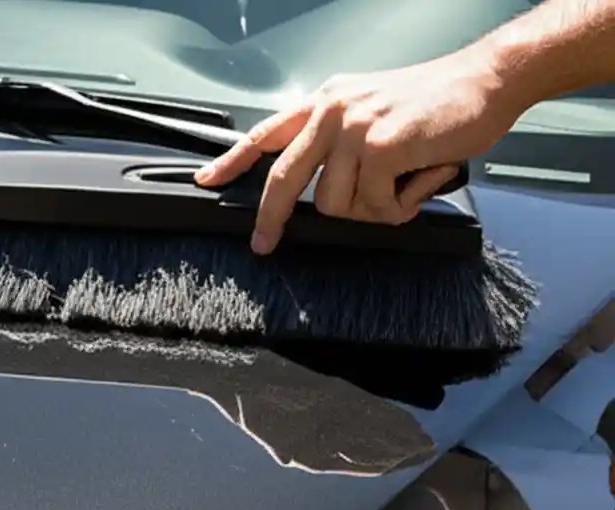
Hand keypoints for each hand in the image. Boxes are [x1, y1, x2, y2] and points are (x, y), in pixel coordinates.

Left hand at [194, 49, 524, 253]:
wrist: (488, 79)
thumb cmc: (438, 102)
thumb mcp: (373, 110)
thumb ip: (341, 143)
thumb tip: (322, 192)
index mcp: (326, 101)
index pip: (266, 132)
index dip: (233, 160)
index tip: (207, 181)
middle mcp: (332, 110)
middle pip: (283, 179)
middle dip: (271, 218)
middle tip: (264, 244)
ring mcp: (354, 128)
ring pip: (334, 204)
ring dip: (370, 211)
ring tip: (401, 188)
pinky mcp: (380, 147)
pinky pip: (373, 206)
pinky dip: (398, 207)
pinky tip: (419, 182)